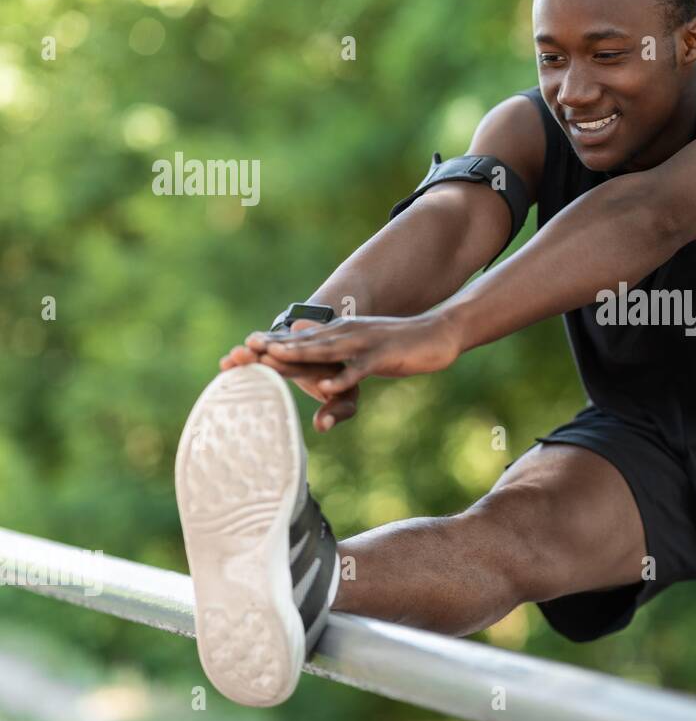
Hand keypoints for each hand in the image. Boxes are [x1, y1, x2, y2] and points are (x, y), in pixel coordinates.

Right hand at [219, 319, 359, 431]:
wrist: (339, 357)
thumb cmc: (341, 391)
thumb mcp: (345, 400)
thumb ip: (338, 412)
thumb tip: (322, 426)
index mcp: (324, 361)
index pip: (303, 360)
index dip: (285, 360)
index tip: (266, 359)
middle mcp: (306, 352)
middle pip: (281, 351)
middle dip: (262, 352)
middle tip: (243, 354)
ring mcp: (291, 349)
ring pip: (268, 348)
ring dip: (251, 352)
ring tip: (233, 356)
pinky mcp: (279, 349)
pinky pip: (260, 351)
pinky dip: (246, 357)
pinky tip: (226, 363)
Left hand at [245, 313, 459, 395]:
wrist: (438, 333)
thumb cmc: (401, 349)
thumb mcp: (364, 357)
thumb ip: (340, 368)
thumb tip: (318, 384)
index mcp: (336, 336)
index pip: (295, 344)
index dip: (265, 350)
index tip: (232, 360)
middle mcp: (344, 335)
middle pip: (301, 345)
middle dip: (269, 352)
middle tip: (237, 357)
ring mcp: (362, 343)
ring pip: (325, 351)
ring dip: (298, 356)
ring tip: (272, 361)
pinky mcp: (382, 355)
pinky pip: (358, 368)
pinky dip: (342, 377)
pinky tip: (324, 387)